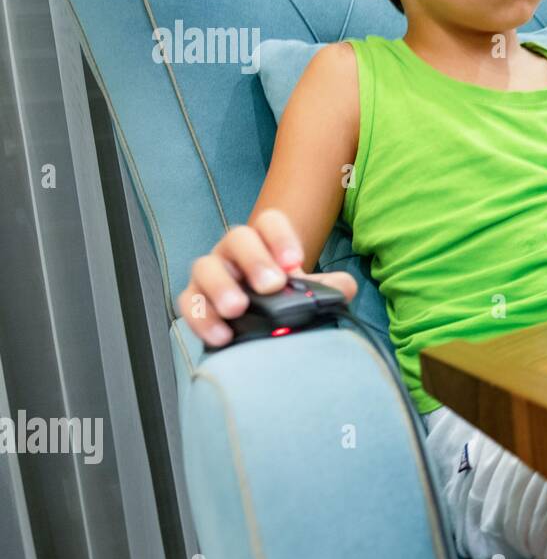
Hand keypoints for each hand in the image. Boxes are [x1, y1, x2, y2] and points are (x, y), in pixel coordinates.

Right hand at [175, 208, 357, 348]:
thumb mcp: (307, 290)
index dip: (281, 237)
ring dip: (221, 287)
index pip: (269, 222)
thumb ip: (330, 286)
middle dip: (255, 260)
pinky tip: (223, 335)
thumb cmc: (283, 298)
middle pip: (237, 239)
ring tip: (238, 308)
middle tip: (272, 285)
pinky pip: (189, 303)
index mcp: (263, 242)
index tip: (295, 262)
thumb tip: (345, 288)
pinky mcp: (195, 300)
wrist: (259, 322)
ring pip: (205, 267)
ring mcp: (211, 274)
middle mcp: (234, 252)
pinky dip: (202, 318)